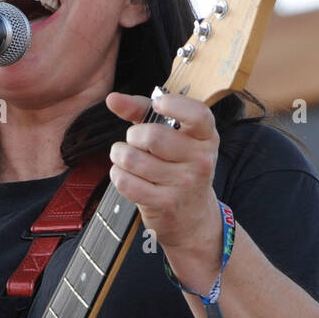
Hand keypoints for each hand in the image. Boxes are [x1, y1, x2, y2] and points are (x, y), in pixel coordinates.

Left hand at [105, 90, 222, 278]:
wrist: (192, 218)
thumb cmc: (178, 168)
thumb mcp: (172, 137)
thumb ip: (143, 112)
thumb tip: (112, 98)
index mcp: (207, 138)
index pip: (198, 114)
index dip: (174, 105)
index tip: (157, 104)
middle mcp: (200, 160)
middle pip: (152, 136)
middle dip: (133, 136)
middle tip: (133, 141)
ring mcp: (184, 184)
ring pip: (133, 159)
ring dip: (120, 155)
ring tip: (124, 157)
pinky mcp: (165, 204)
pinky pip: (126, 182)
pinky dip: (117, 175)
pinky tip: (124, 174)